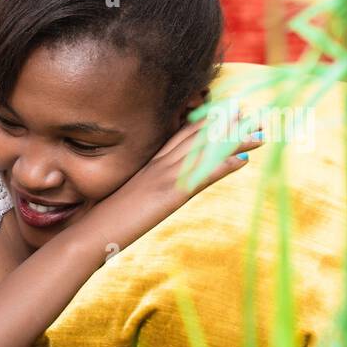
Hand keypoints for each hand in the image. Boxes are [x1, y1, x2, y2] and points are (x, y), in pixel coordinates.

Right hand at [75, 119, 264, 256]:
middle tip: (248, 113)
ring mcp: (163, 178)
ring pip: (204, 152)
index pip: (176, 138)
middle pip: (194, 138)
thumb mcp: (117, 202)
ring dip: (233, 141)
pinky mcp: (169, 195)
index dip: (201, 124)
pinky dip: (224, 166)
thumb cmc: (96, 222)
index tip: (221, 114)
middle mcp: (156, 166)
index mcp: (144, 166)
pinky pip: (203, 176)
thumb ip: (131, 193)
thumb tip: (137, 196)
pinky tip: (245, 160)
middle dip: (223, 125)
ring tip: (258, 131)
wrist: (88, 234)